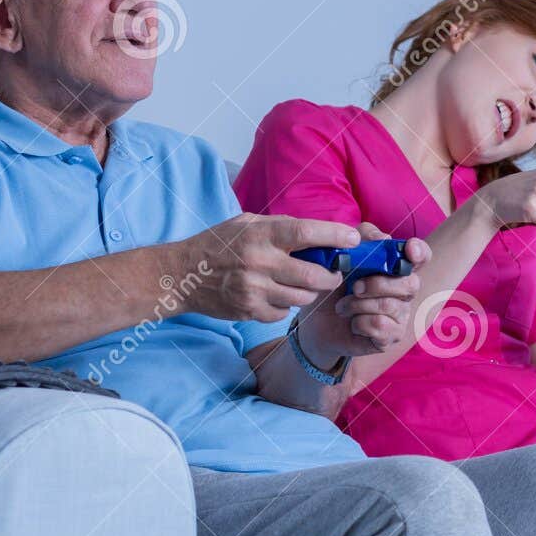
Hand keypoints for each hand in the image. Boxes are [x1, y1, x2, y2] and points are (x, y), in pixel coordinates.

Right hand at [174, 214, 355, 321]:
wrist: (182, 275)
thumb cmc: (218, 243)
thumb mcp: (246, 223)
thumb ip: (280, 226)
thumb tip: (319, 230)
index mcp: (260, 235)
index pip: (306, 233)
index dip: (335, 235)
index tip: (353, 239)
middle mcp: (259, 262)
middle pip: (312, 276)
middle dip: (332, 276)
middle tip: (335, 273)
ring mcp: (254, 290)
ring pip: (302, 298)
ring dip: (311, 292)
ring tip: (306, 283)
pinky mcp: (249, 311)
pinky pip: (283, 312)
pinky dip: (288, 305)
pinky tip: (279, 295)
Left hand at [299, 227, 430, 360]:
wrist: (320, 321)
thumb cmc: (337, 286)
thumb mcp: (344, 257)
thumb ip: (363, 239)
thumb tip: (383, 238)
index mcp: (397, 268)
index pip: (422, 256)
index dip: (420, 252)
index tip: (409, 250)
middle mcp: (405, 291)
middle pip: (410, 284)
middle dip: (378, 284)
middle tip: (354, 287)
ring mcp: (401, 315)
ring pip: (389, 305)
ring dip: (357, 305)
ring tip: (343, 306)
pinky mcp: (392, 336)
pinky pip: (379, 325)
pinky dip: (358, 323)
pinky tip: (353, 323)